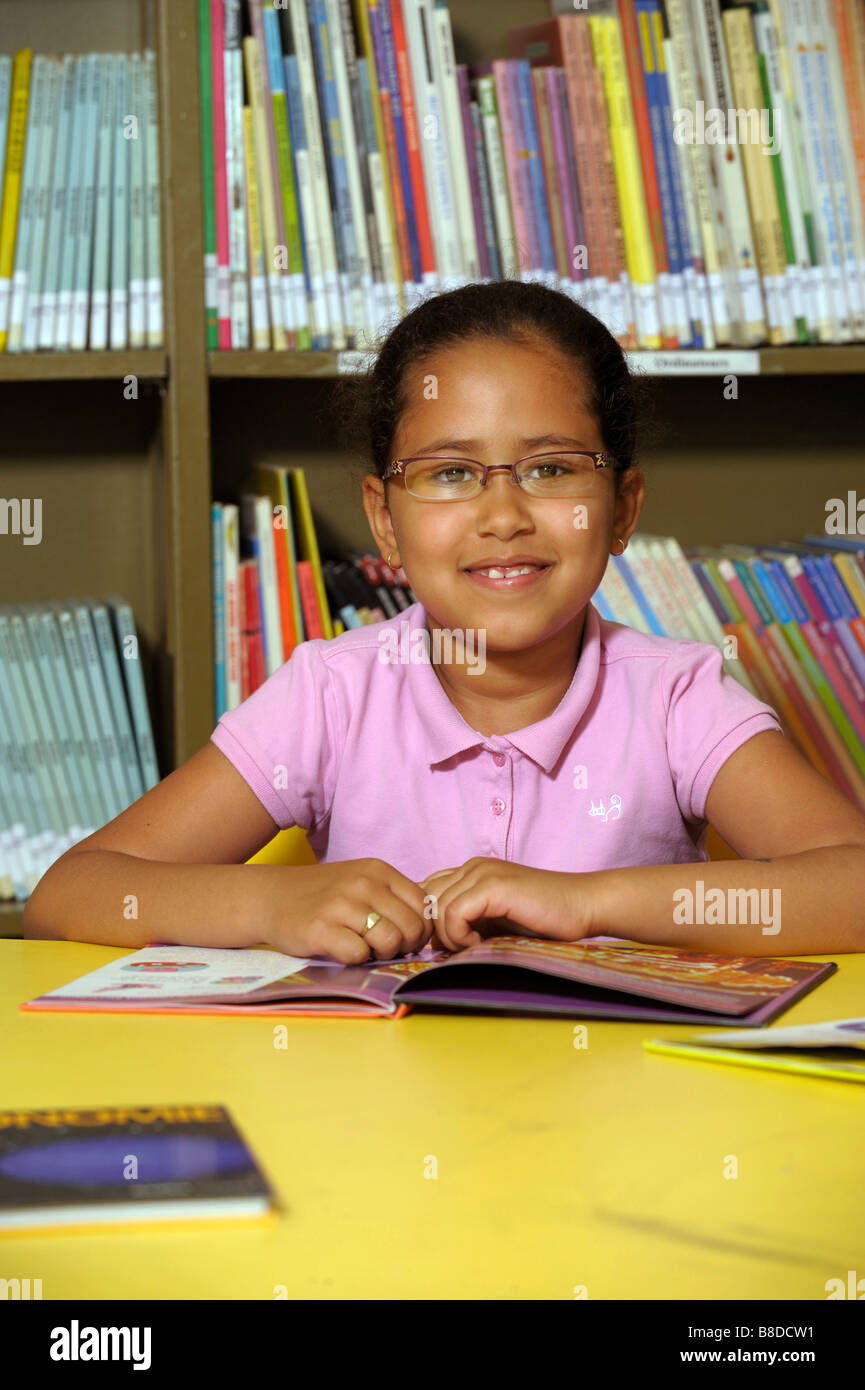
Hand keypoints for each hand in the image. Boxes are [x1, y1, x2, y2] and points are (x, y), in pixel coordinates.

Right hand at [263, 858, 432, 963]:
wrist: (271, 897)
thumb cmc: (323, 896)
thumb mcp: (362, 882)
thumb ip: (393, 899)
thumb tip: (428, 929)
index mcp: (378, 871)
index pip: (423, 906)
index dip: (420, 929)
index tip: (404, 937)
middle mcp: (363, 883)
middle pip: (411, 928)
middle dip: (404, 946)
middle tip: (385, 948)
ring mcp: (341, 905)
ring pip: (389, 942)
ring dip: (381, 954)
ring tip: (365, 949)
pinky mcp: (320, 929)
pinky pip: (358, 955)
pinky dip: (356, 959)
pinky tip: (343, 949)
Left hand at [417, 858, 596, 951]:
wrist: (582, 906)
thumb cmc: (543, 919)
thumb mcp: (494, 921)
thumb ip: (465, 922)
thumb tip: (431, 942)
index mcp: (470, 871)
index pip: (425, 891)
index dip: (431, 921)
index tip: (451, 944)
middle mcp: (472, 866)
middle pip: (425, 899)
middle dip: (436, 930)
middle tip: (460, 948)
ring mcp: (482, 872)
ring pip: (437, 908)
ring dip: (451, 937)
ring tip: (476, 947)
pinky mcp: (493, 885)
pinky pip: (454, 913)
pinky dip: (461, 935)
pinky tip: (480, 943)